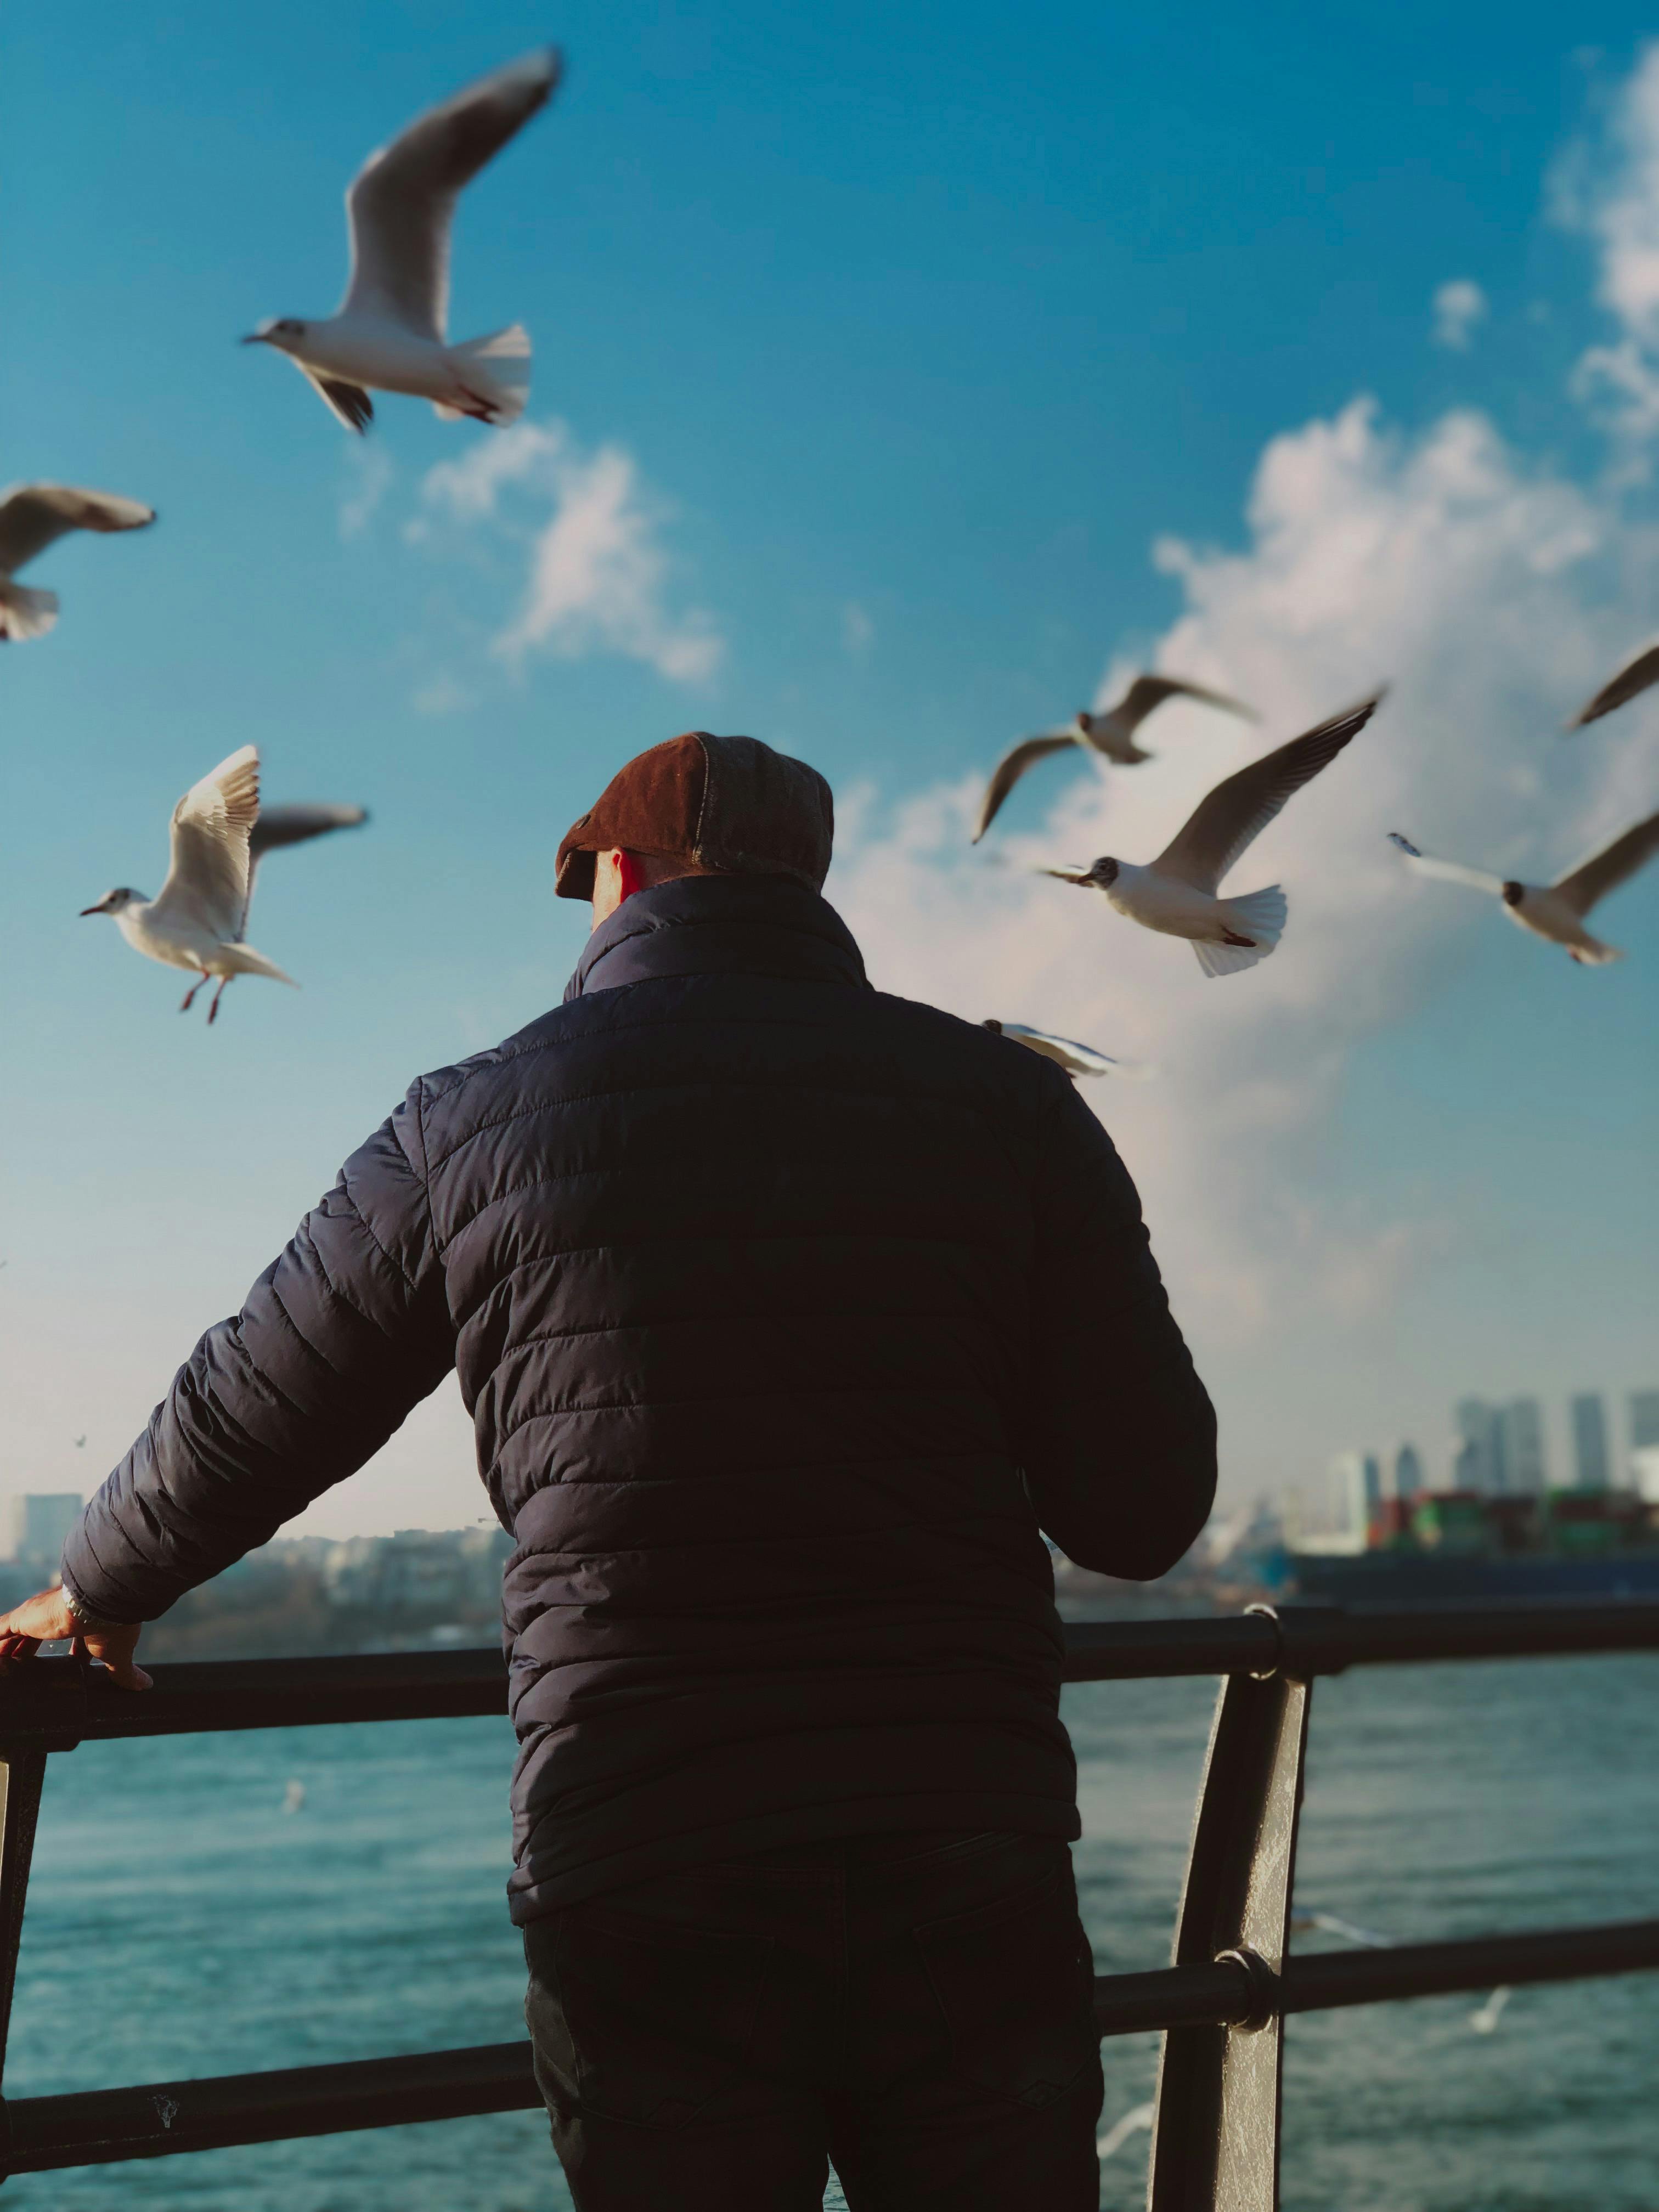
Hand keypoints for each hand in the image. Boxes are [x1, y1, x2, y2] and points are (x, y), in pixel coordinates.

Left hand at [0, 1588, 151, 1690]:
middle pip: (39, 1636)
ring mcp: (38, 1617)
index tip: (60, 1667)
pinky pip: (0, 1630)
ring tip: (4, 1666)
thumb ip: (126, 1672)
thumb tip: (146, 1686)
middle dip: (30, 1651)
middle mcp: (58, 1616)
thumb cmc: (112, 1625)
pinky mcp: (23, 1618)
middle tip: (24, 1667)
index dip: (63, 1653)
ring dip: (9, 1650)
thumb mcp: (118, 1654)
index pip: (71, 1640)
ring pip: (17, 1634)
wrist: (100, 1603)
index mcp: (82, 1624)